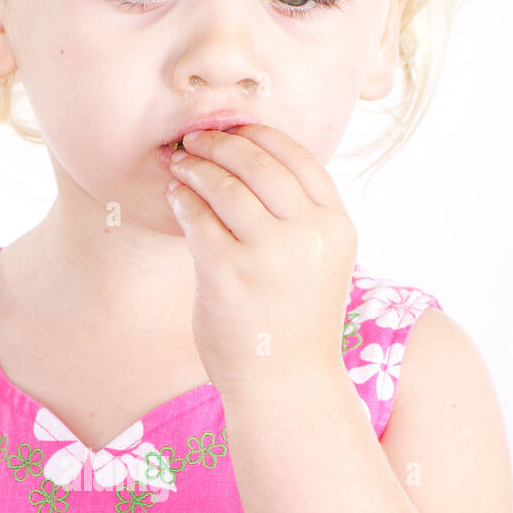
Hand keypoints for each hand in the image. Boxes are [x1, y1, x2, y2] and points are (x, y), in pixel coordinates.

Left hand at [166, 124, 357, 396]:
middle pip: (260, 163)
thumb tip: (254, 161)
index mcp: (336, 228)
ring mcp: (269, 254)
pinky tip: (177, 197)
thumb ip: (301, 218)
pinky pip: (199, 219)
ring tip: (181, 164)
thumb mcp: (318, 263)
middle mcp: (308, 235)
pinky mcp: (228, 273)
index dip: (262, 135)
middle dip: (223, 142)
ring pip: (226, 186)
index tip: (235, 129)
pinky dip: (184, 200)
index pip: (299, 158)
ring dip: (198, 168)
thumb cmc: (294, 323)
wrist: (285, 383)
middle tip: (196, 139)